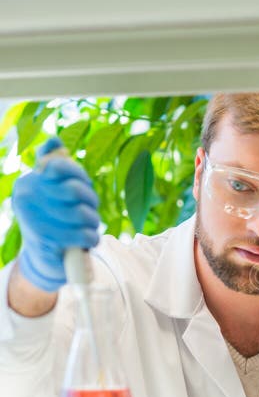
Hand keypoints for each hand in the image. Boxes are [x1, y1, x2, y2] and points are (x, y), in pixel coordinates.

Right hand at [11, 138, 99, 291]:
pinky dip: (93, 238)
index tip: (84, 184)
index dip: (79, 175)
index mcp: (28, 182)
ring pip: (83, 214)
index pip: (59, 165)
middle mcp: (26, 199)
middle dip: (91, 200)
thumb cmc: (52, 216)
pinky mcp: (49, 245)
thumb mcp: (50, 188)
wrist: (42, 256)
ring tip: (89, 225)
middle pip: (76, 190)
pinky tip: (89, 239)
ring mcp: (35, 222)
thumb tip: (55, 141)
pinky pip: (85, 236)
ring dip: (93, 221)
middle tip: (91, 207)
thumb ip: (54, 164)